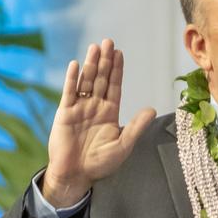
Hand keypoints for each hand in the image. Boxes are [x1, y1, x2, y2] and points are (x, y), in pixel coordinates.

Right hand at [43, 38, 155, 205]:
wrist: (77, 174)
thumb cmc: (101, 163)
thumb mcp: (123, 145)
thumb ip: (136, 126)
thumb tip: (152, 109)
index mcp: (110, 113)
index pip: (114, 86)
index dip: (117, 70)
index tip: (120, 53)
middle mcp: (95, 107)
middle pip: (101, 79)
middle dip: (105, 61)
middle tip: (108, 42)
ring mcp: (80, 108)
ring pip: (86, 82)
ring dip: (90, 64)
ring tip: (95, 47)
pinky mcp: (65, 113)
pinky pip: (69, 92)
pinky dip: (73, 79)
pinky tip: (77, 64)